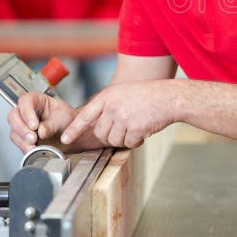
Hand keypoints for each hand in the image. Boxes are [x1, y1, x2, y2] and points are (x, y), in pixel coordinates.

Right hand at [7, 92, 75, 152]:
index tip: (34, 125)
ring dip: (22, 140)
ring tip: (34, 146)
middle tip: (33, 138)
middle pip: (14, 116)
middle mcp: (28, 111)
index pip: (25, 100)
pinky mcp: (24, 138)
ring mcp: (24, 125)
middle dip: (21, 129)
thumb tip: (41, 131)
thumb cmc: (69, 122)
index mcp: (38, 100)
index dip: (27, 112)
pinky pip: (18, 142)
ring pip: (14, 131)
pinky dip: (24, 147)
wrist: (72, 137)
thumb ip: (51, 125)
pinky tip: (33, 150)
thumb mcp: (63, 120)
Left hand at [60, 79, 177, 148]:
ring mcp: (123, 117)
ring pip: (114, 141)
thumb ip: (109, 106)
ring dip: (125, 139)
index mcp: (107, 97)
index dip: (74, 128)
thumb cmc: (149, 95)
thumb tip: (98, 126)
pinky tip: (144, 131)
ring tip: (137, 126)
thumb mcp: (123, 92)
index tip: (66, 139)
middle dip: (111, 135)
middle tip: (126, 128)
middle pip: (101, 133)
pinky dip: (136, 141)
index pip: (85, 115)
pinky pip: (128, 144)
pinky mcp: (134, 128)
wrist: (170, 97)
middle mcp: (112, 107)